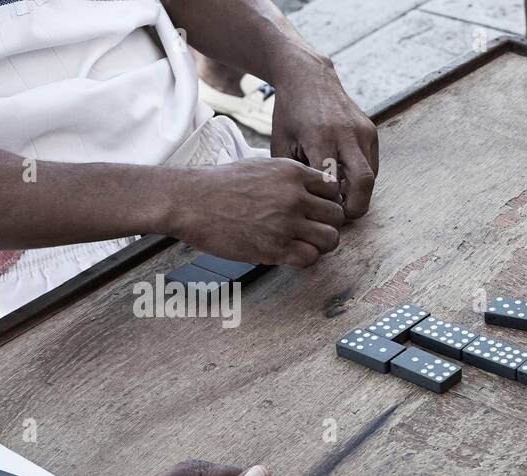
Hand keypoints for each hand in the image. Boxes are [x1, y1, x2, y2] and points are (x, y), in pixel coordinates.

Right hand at [172, 157, 345, 266]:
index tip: (316, 210)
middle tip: (311, 230)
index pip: (333, 189)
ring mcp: (286, 223)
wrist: (189, 201)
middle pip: (337, 215)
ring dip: (320, 244)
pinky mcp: (275, 248)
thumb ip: (289, 178)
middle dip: (327, 224)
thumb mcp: (260, 166)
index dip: (326, 202)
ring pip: (330, 239)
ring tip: (303, 243)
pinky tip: (290, 253)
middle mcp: (294, 196)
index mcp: (292, 173)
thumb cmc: (220, 184)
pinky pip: (310, 258)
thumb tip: (311, 189)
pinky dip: (304, 258)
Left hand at [270, 54, 379, 220]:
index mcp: (320, 137)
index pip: (332, 184)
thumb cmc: (289, 114)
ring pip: (371, 178)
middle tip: (342, 216)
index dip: (328, 203)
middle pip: (363, 184)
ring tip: (340, 194)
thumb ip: (298, 177)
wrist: (308, 77)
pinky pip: (372, 165)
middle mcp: (347, 134)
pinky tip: (344, 175)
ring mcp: (363, 132)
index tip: (320, 210)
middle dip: (355, 207)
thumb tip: (315, 206)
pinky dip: (360, 177)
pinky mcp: (371, 132)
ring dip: (358, 192)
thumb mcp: (281, 145)